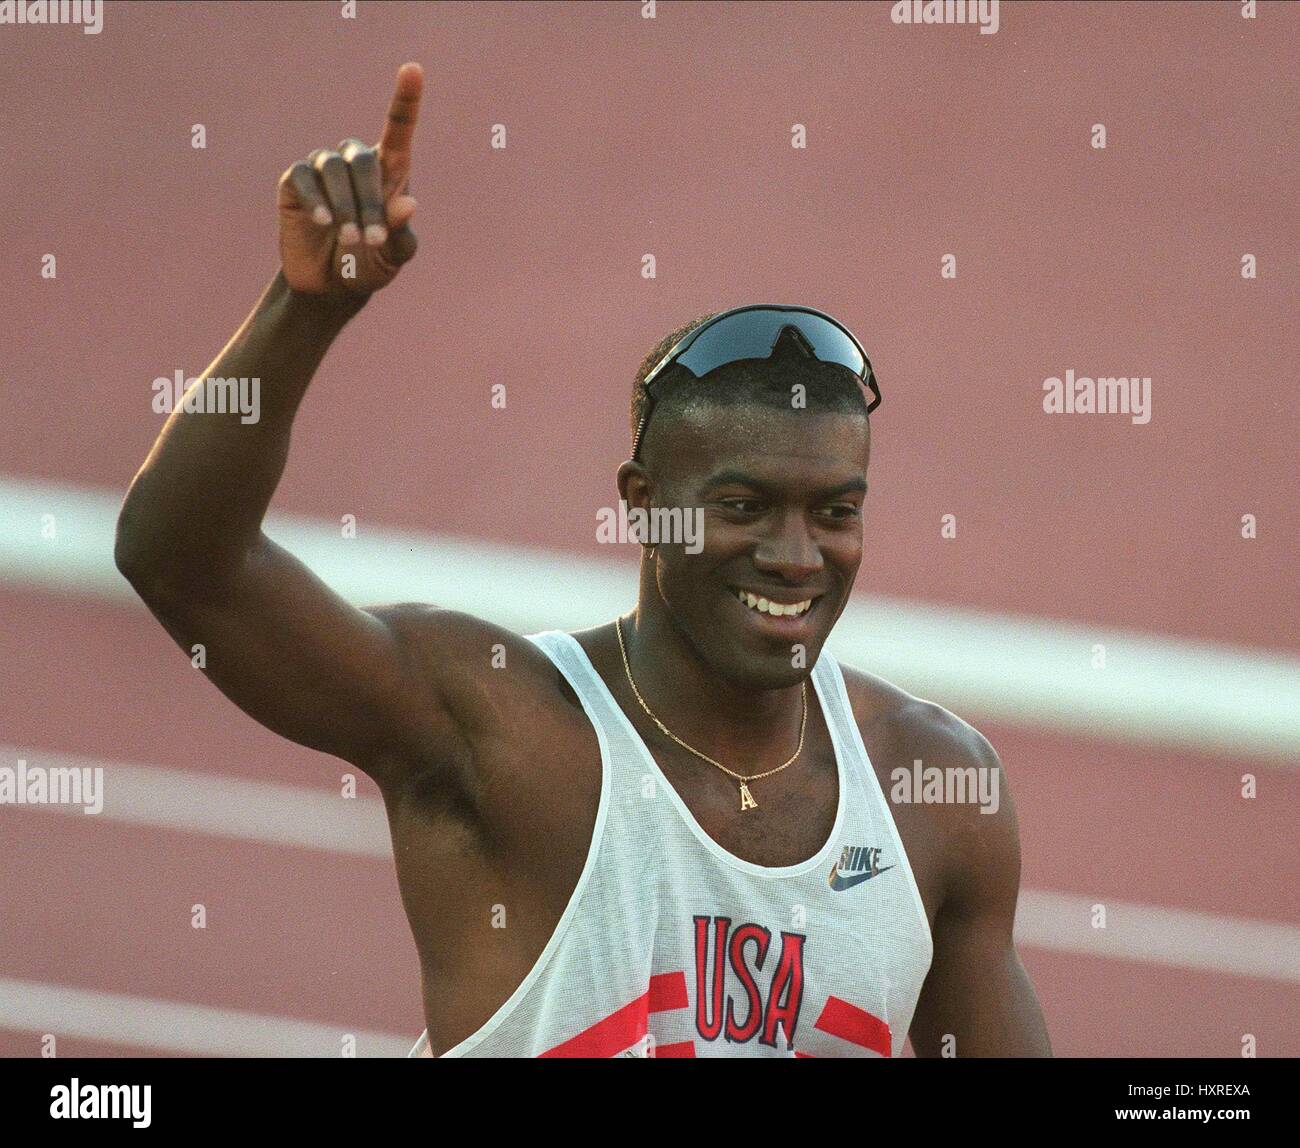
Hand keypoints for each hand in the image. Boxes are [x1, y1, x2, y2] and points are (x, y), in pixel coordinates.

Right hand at [276, 62, 422, 295]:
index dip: (406, 98)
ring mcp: (324, 168)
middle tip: (372, 240)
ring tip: (349, 239)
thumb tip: (408, 204)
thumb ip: (402, 233)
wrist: (332, 286)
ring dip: (345, 206)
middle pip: (363, 160)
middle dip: (370, 202)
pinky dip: (317, 200)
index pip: (399, 128)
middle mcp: (356, 161)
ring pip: (334, 169)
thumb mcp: (392, 256)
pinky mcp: (296, 181)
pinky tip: (324, 222)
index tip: (414, 69)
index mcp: (390, 171)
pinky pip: (305, 178)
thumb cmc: (370, 264)